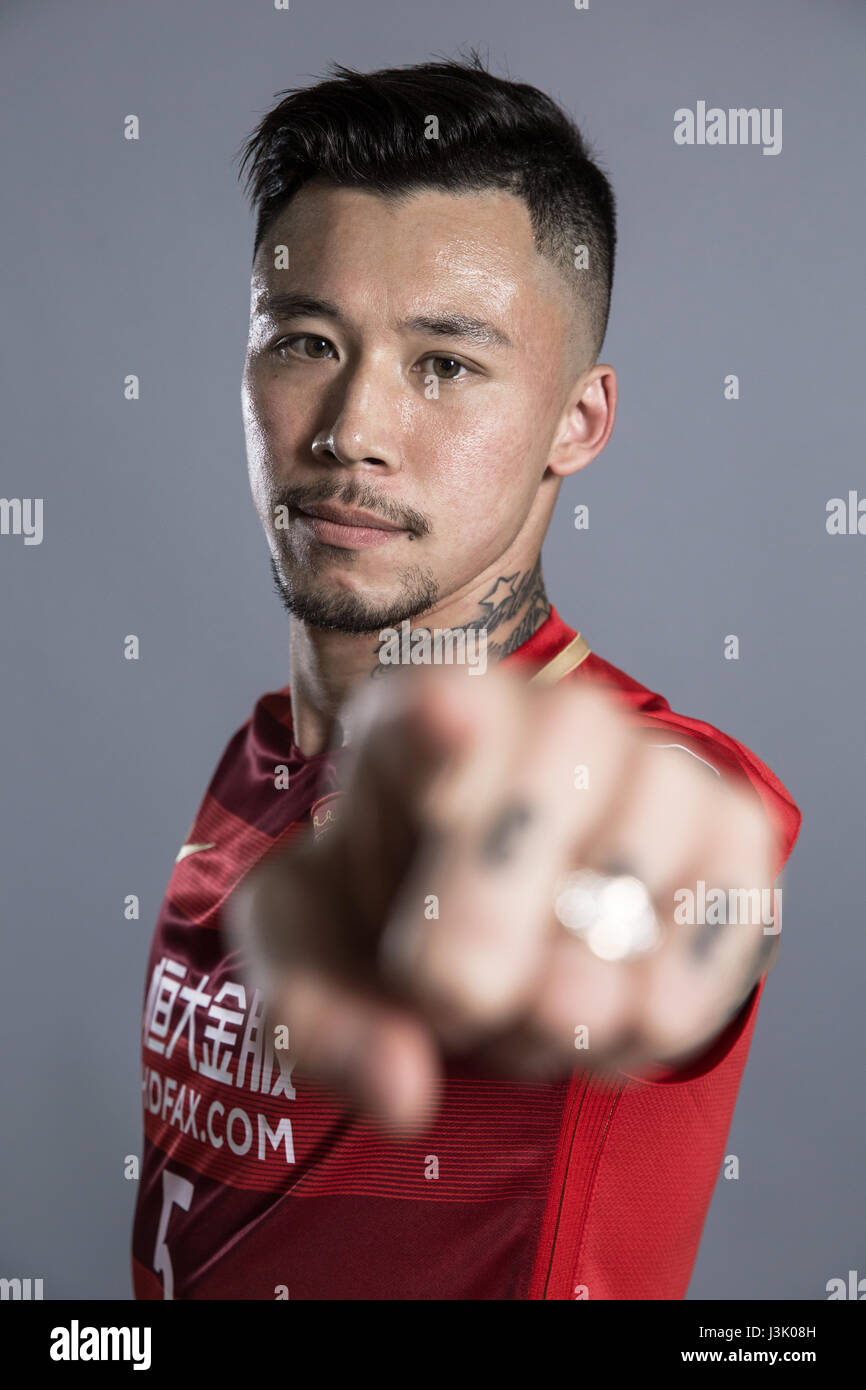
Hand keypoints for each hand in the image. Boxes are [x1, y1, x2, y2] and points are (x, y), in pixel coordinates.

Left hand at [227, 664, 779, 1134]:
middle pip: (548, 779)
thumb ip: (316, 1020)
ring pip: (636, 873)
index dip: (442, 718)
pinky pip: (721, 931)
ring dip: (568, 995)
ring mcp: (655, 764)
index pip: (432, 696)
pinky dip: (656, 1013)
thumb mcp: (307, 963)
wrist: (489, 934)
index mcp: (415, 719)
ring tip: (522, 1014)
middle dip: (494, 912)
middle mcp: (551, 715)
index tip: (444, 719)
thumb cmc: (387, 920)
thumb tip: (400, 1089)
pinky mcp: (734, 833)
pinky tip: (599, 1024)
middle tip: (454, 995)